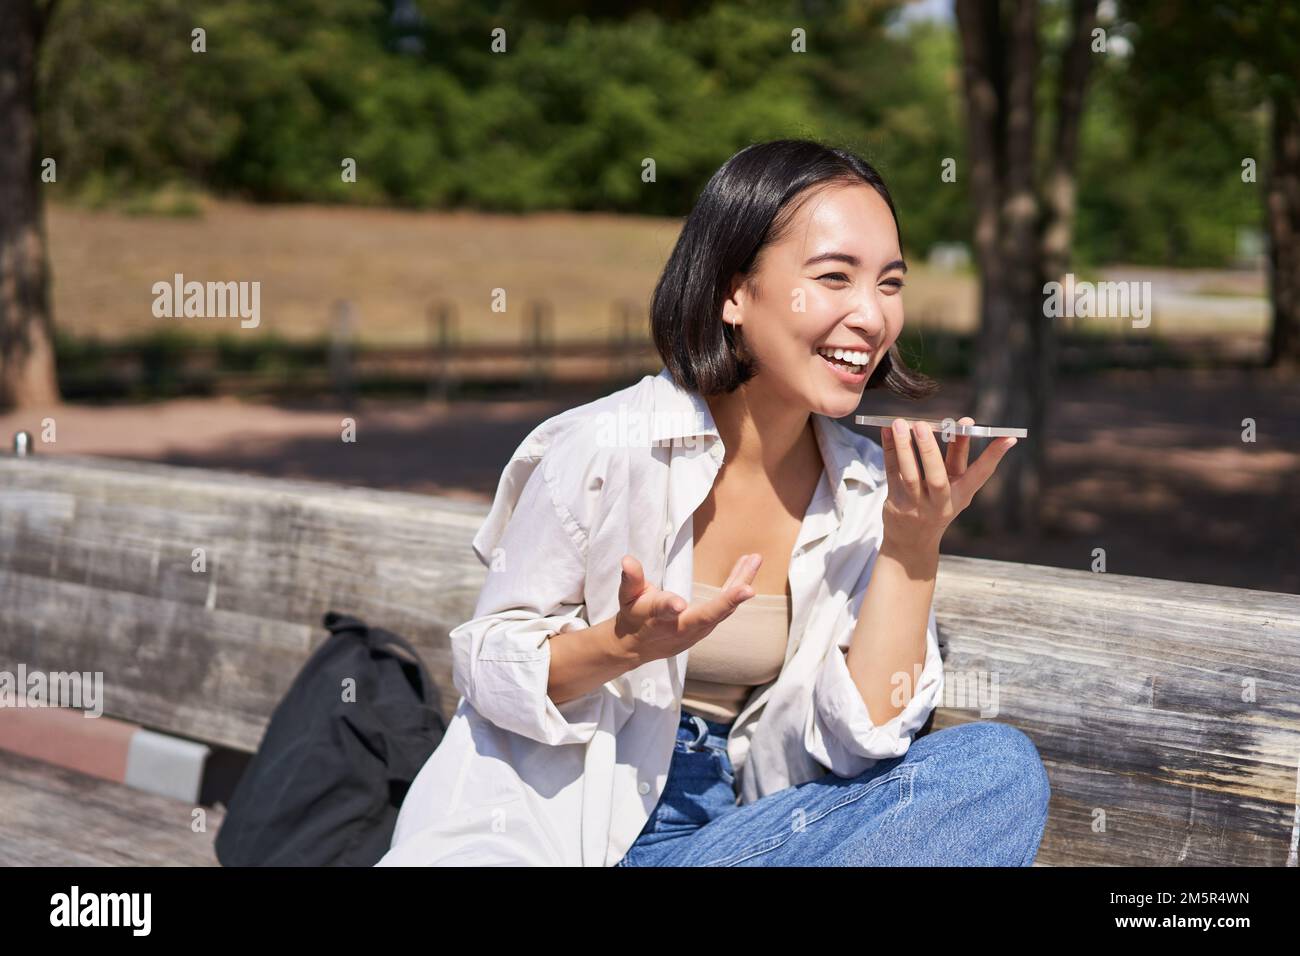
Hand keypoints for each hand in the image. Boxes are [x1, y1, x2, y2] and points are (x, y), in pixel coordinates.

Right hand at [614, 552, 761, 665]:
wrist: (638, 646)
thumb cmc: (633, 615)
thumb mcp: (627, 597)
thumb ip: (631, 579)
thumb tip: (627, 560)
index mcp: (657, 617)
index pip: (663, 611)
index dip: (670, 607)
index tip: (678, 604)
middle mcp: (680, 627)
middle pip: (706, 616)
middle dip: (727, 603)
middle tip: (748, 588)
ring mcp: (697, 630)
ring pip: (723, 609)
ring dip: (740, 584)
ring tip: (755, 559)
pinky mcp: (707, 626)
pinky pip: (726, 607)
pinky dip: (738, 587)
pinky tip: (748, 566)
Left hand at [879, 416, 1017, 558]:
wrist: (912, 541)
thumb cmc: (937, 503)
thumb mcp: (954, 486)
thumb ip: (958, 456)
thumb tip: (963, 423)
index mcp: (961, 495)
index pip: (981, 474)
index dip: (994, 456)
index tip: (1007, 437)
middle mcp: (940, 502)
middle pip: (936, 476)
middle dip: (930, 449)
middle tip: (922, 425)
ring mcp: (916, 505)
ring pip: (909, 474)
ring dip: (904, 448)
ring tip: (898, 424)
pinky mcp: (896, 502)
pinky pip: (891, 472)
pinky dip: (889, 450)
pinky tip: (886, 431)